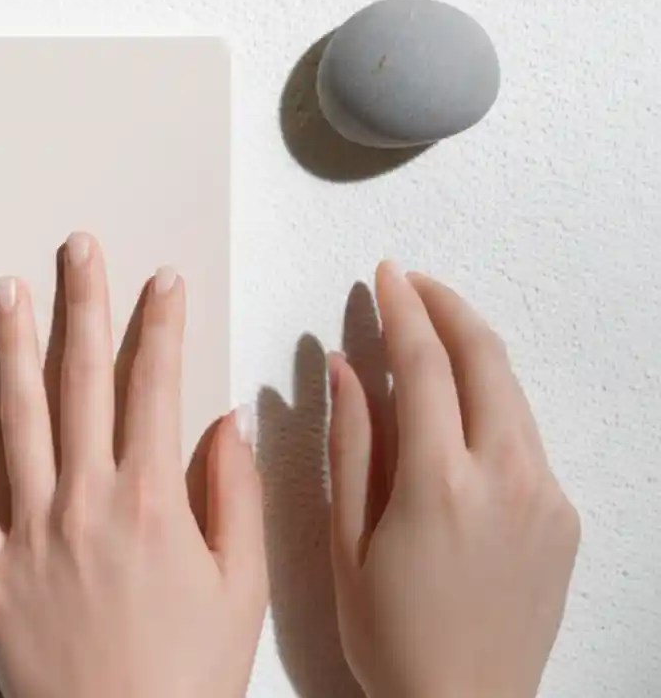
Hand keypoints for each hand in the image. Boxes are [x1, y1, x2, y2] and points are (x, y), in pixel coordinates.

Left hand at [0, 233, 267, 697]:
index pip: (156, 387)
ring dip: (10, 348)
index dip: (160, 325)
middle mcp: (86, 500)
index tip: (164, 280)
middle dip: (84, 306)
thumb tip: (225, 420)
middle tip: (79, 247)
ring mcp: (30, 531)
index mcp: (153, 500)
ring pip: (17, 418)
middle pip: (83, 382)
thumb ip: (234, 497)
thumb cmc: (190, 675)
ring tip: (6, 290)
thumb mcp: (244, 589)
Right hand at [328, 263, 580, 697]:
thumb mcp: (346, 541)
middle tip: (412, 283)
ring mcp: (545, 495)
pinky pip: (525, 438)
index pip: (423, 365)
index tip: (385, 275)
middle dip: (448, 307)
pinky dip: (490, 405)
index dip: (401, 309)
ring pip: (512, 393)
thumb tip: (347, 367)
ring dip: (473, 351)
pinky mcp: (563, 515)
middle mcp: (506, 478)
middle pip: (485, 359)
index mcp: (440, 484)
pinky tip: (456, 412)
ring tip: (431, 334)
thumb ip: (351, 444)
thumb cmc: (390, 634)